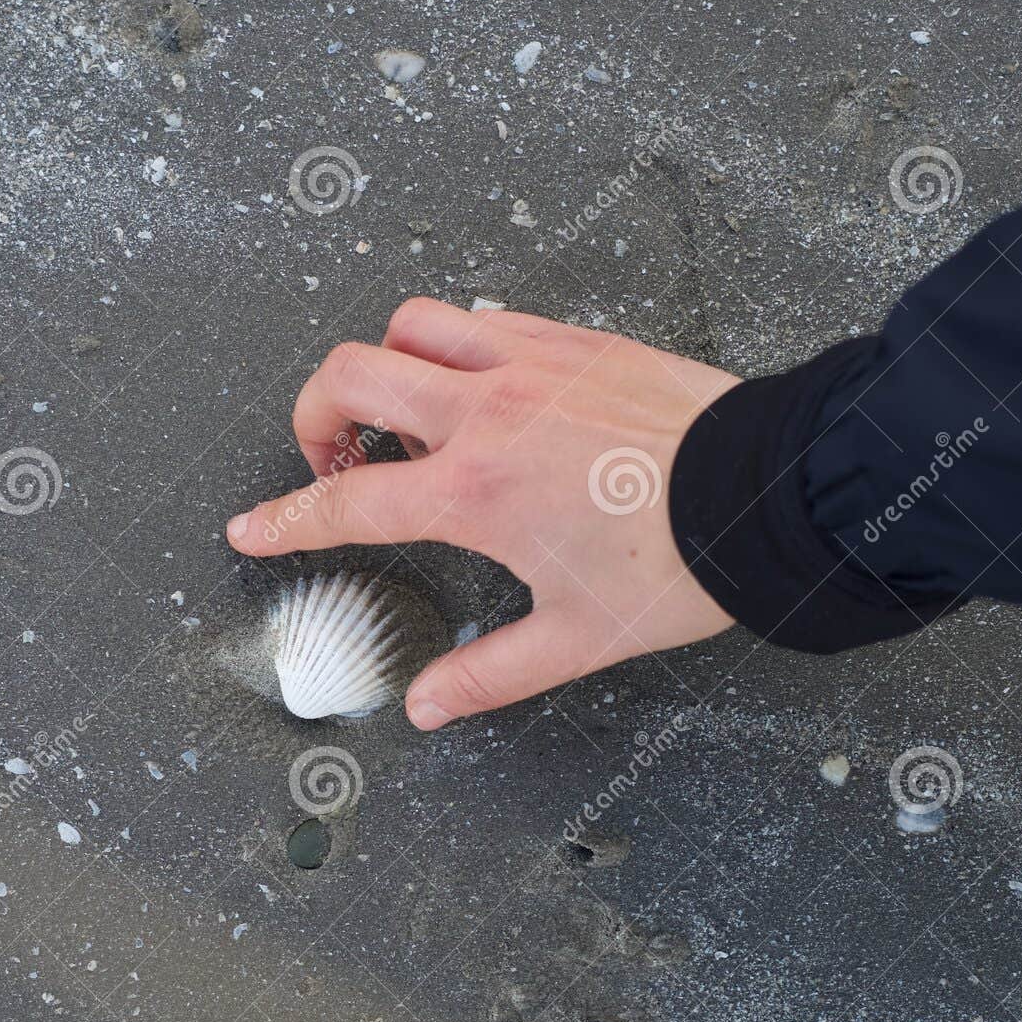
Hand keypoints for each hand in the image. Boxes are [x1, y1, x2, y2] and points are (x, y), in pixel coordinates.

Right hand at [226, 298, 738, 728]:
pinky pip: (485, 316)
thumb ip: (487, 674)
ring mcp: (528, 362)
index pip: (347, 502)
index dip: (286, 518)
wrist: (768, 491)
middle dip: (315, 415)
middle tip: (334, 458)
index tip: (253, 524)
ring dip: (386, 363)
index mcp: (475, 491)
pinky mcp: (573, 338)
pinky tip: (482, 388)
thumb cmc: (679, 561)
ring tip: (406, 415)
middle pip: (350, 375)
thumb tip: (428, 705)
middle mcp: (487, 412)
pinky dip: (458, 343)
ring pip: (411, 323)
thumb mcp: (576, 639)